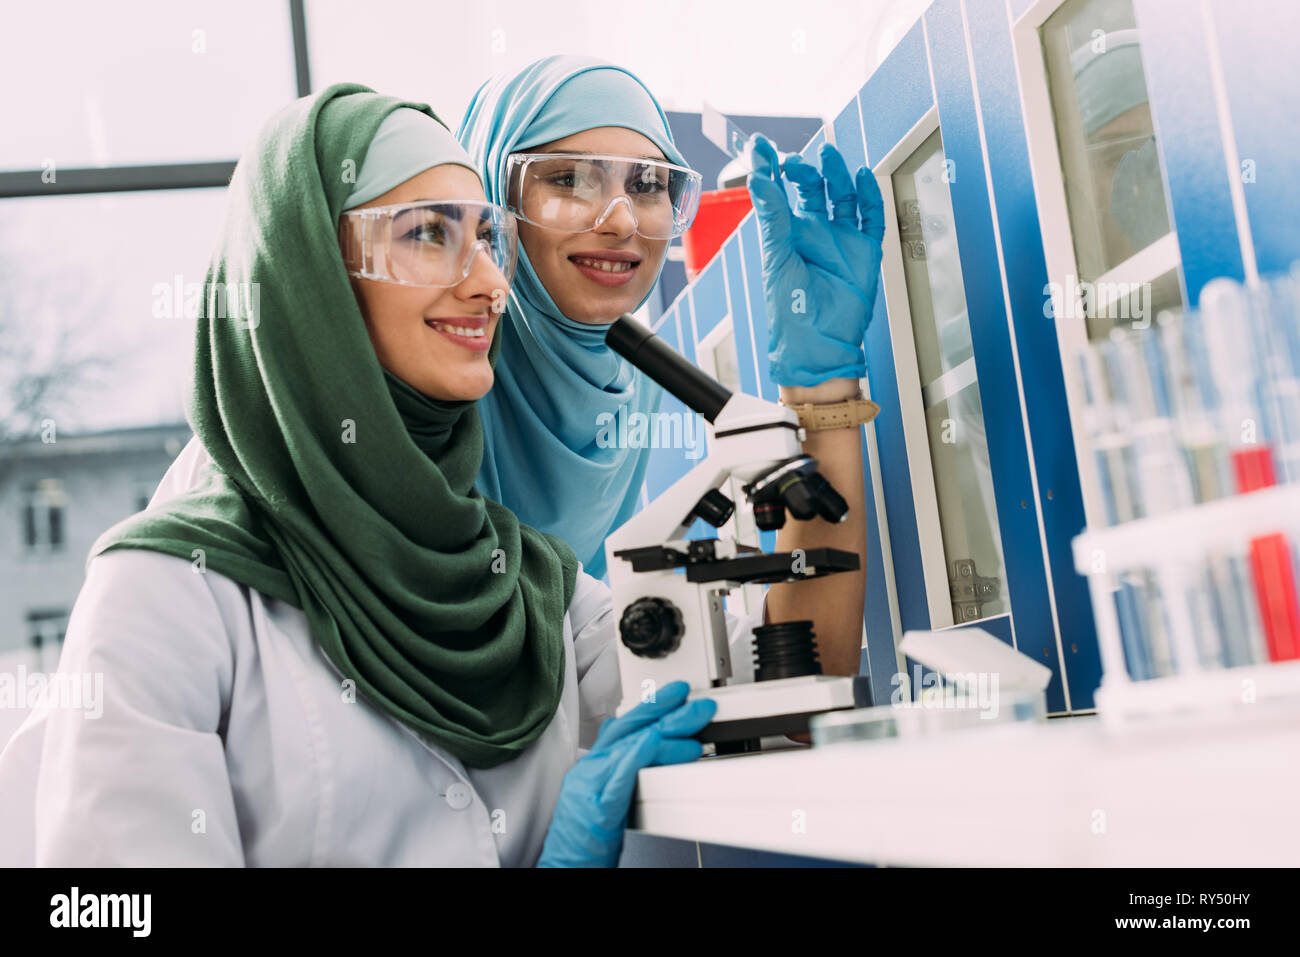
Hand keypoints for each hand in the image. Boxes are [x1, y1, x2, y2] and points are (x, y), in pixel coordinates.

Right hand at [537, 681, 715, 866]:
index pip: (622, 726)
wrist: (565, 868)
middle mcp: (589, 770)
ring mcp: (590, 786)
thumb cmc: (585, 842)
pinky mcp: (597, 807)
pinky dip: (637, 754)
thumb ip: (620, 771)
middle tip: (696, 701)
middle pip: (628, 728)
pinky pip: (620, 775)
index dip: (650, 706)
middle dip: (664, 709)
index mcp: (592, 767)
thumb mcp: (604, 798)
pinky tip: (655, 741)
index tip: (676, 694)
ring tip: (695, 722)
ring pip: (630, 746)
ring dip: (666, 731)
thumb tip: (643, 749)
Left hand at [746, 133, 885, 386]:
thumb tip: (760, 179)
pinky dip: (869, 195)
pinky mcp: (864, 250)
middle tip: (798, 162)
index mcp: (786, 234)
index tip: (760, 144)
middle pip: (812, 188)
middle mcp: (813, 232)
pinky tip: (862, 177)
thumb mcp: (778, 257)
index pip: (777, 192)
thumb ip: (773, 216)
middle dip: (805, 170)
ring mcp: (840, 239)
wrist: (819, 343)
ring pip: (841, 195)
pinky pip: (870, 216)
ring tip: (831, 157)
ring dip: (837, 174)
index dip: (769, 166)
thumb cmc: (790, 310)